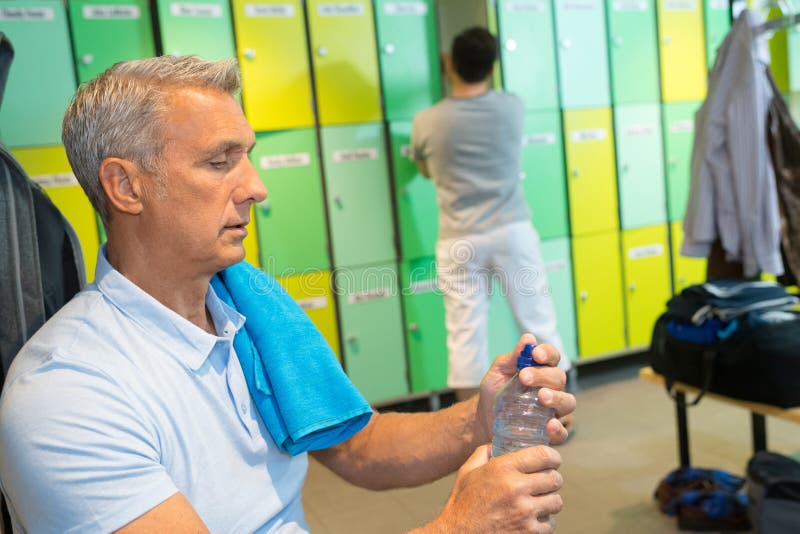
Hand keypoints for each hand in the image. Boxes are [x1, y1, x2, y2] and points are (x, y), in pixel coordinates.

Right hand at [417, 444, 562, 532]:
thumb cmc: (462, 504)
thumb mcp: (468, 472)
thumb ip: (483, 454)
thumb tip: (496, 445)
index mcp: (503, 468)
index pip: (544, 455)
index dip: (553, 457)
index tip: (553, 460)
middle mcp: (516, 488)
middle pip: (555, 478)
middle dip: (552, 479)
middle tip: (544, 482)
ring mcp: (525, 512)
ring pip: (556, 501)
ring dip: (549, 501)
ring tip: (538, 502)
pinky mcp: (529, 532)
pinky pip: (550, 523)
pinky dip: (543, 522)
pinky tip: (531, 519)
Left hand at [475, 334, 575, 444]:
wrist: (484, 419)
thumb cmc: (495, 392)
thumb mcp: (498, 372)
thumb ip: (512, 357)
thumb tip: (528, 338)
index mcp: (541, 370)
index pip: (552, 357)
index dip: (547, 353)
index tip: (535, 354)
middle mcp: (551, 388)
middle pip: (559, 378)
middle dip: (543, 375)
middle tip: (524, 377)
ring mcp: (552, 410)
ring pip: (568, 402)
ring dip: (557, 398)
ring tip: (542, 397)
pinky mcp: (548, 432)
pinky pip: (562, 432)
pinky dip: (559, 429)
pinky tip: (550, 425)